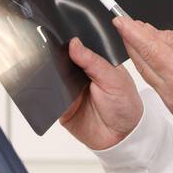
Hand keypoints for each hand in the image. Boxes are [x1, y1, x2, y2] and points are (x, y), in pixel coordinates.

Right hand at [59, 36, 144, 150]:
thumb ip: (94, 62)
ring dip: (50, 75)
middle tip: (52, 53)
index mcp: (96, 63)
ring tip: (51, 72)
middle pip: (62, 61)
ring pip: (52, 78)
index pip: (78, 47)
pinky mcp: (61, 106)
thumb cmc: (126, 105)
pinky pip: (49, 98)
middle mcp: (81, 75)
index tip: (59, 35)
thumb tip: (74, 43)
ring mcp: (70, 90)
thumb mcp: (114, 79)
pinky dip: (46, 94)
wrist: (122, 137)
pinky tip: (48, 90)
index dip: (69, 41)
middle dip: (56, 57)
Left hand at [114, 17, 172, 129]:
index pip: (149, 49)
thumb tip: (152, 33)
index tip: (121, 20)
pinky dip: (151, 67)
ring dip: (141, 54)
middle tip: (127, 23)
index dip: (132, 33)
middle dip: (133, 41)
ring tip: (139, 35)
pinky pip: (155, 82)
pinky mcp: (172, 105)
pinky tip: (153, 55)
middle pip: (142, 62)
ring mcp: (170, 101)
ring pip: (146, 73)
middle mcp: (171, 91)